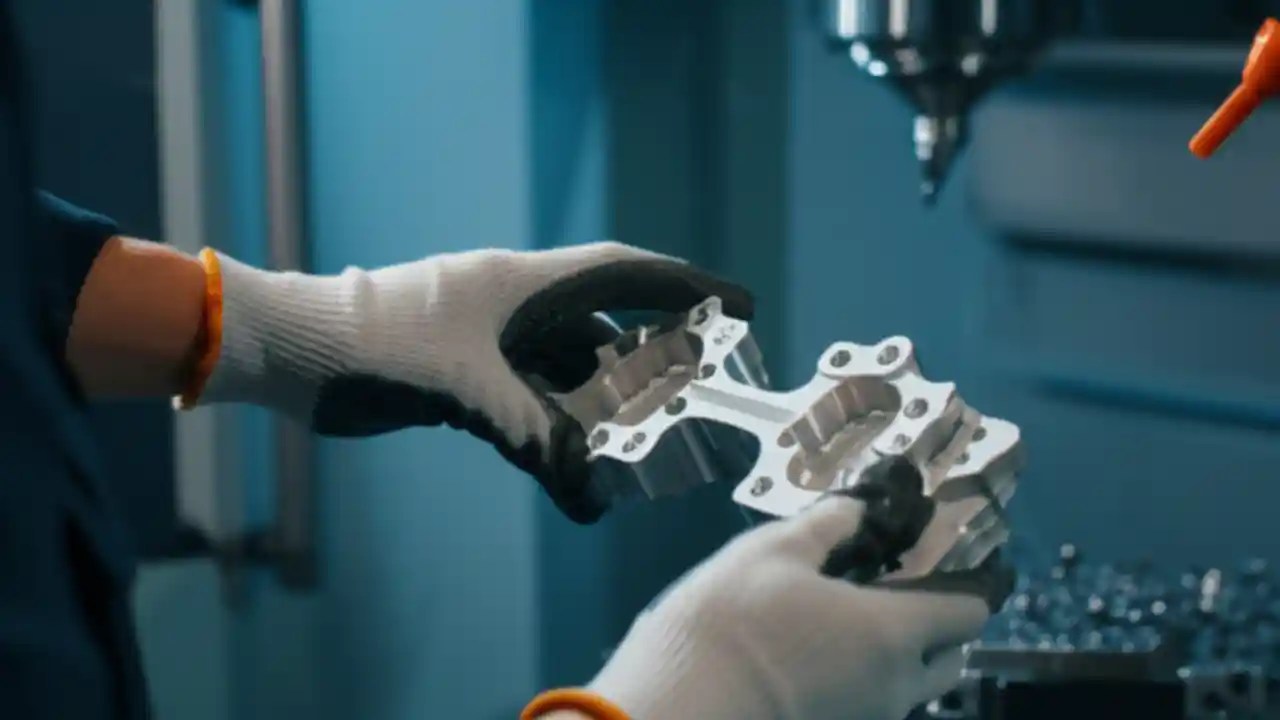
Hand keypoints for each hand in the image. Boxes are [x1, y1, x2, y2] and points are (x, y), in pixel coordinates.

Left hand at [194, 242, 751, 522]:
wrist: (291, 353)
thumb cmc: (376, 350)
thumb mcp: (468, 396)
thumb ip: (537, 443)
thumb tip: (591, 500)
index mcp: (522, 285)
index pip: (625, 275)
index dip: (688, 288)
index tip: (739, 305)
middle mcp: (513, 306)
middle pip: (604, 335)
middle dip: (650, 372)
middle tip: (694, 404)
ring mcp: (488, 341)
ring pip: (566, 377)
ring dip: (597, 418)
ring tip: (635, 461)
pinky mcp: (464, 375)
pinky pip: (528, 404)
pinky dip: (551, 440)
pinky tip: (573, 482)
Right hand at [586, 497, 1002, 719]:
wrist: (680, 706)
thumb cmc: (731, 620)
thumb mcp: (774, 550)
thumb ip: (829, 525)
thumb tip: (863, 506)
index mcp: (894, 633)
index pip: (971, 611)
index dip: (971, 579)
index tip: (952, 554)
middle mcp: (896, 686)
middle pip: (952, 655)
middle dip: (941, 620)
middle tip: (900, 582)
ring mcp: (867, 717)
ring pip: (912, 684)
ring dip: (902, 649)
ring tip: (855, 609)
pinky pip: (874, 699)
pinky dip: (867, 671)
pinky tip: (823, 642)